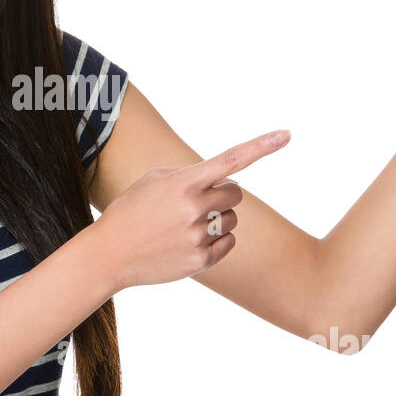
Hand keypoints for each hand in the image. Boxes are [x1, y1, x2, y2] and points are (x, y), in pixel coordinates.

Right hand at [91, 130, 290, 290]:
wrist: (108, 254)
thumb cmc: (131, 211)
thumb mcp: (153, 181)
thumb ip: (189, 175)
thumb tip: (225, 182)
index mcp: (183, 183)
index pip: (230, 160)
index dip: (261, 146)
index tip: (287, 135)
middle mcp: (194, 208)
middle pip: (235, 194)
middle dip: (222, 195)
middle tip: (196, 202)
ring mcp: (198, 235)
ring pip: (232, 219)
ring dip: (218, 219)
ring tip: (186, 225)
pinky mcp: (201, 260)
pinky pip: (228, 242)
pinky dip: (216, 240)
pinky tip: (189, 242)